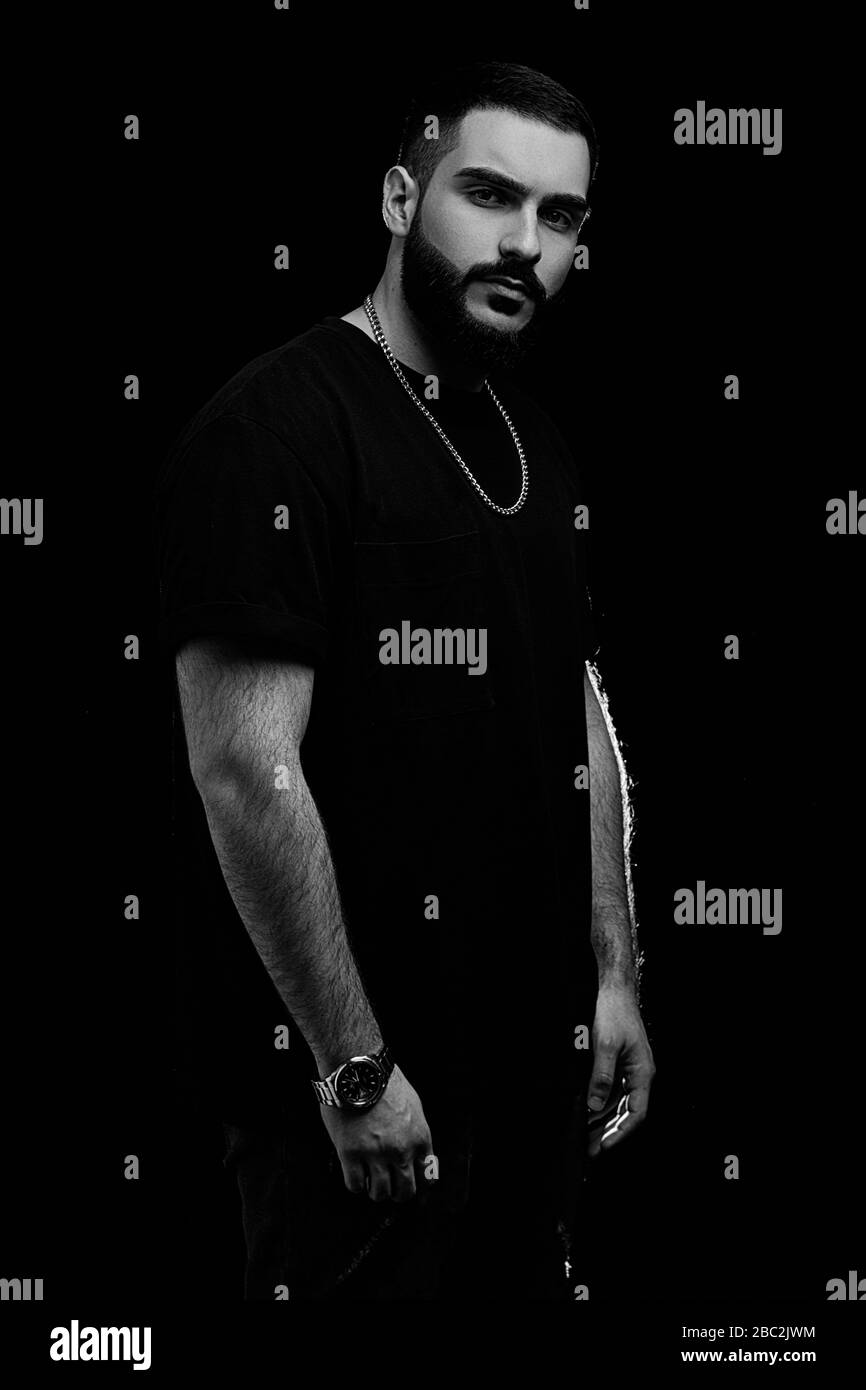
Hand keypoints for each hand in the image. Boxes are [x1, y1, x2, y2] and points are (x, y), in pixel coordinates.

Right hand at [319, 1064, 435, 1202]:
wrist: (358, 1069)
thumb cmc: (384, 1082)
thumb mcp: (413, 1106)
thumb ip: (416, 1134)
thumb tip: (416, 1156)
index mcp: (420, 1138)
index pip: (427, 1177)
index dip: (417, 1182)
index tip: (408, 1180)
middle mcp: (400, 1150)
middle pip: (405, 1192)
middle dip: (397, 1192)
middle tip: (389, 1185)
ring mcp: (375, 1154)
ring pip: (380, 1194)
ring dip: (375, 1191)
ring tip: (370, 1179)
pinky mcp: (350, 1154)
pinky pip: (355, 1185)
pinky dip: (356, 1184)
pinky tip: (355, 1172)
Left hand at [586, 982, 654, 1158]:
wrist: (613, 991)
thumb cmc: (614, 1013)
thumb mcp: (605, 1045)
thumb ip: (601, 1076)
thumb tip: (595, 1105)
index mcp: (642, 1073)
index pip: (636, 1113)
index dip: (621, 1132)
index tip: (604, 1145)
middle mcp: (638, 1075)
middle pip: (626, 1112)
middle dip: (609, 1132)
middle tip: (591, 1150)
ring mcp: (628, 1070)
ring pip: (617, 1104)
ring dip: (603, 1121)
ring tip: (586, 1138)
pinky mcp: (617, 1065)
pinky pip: (610, 1092)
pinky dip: (599, 1105)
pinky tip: (586, 1115)